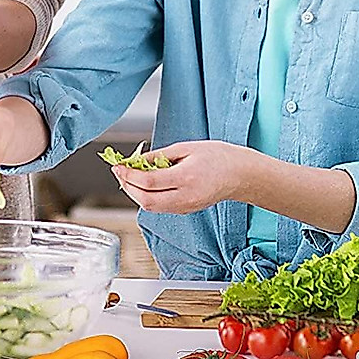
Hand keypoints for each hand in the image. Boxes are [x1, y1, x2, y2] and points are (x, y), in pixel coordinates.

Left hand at [111, 140, 251, 213]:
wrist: (240, 175)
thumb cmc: (217, 157)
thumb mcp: (186, 148)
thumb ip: (159, 156)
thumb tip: (135, 160)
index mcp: (186, 178)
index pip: (148, 182)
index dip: (128, 175)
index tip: (118, 165)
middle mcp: (185, 197)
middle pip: (146, 201)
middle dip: (128, 187)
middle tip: (120, 172)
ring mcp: (186, 207)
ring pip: (151, 208)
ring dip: (135, 194)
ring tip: (130, 177)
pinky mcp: (186, 211)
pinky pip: (160, 208)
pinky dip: (147, 197)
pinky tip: (145, 184)